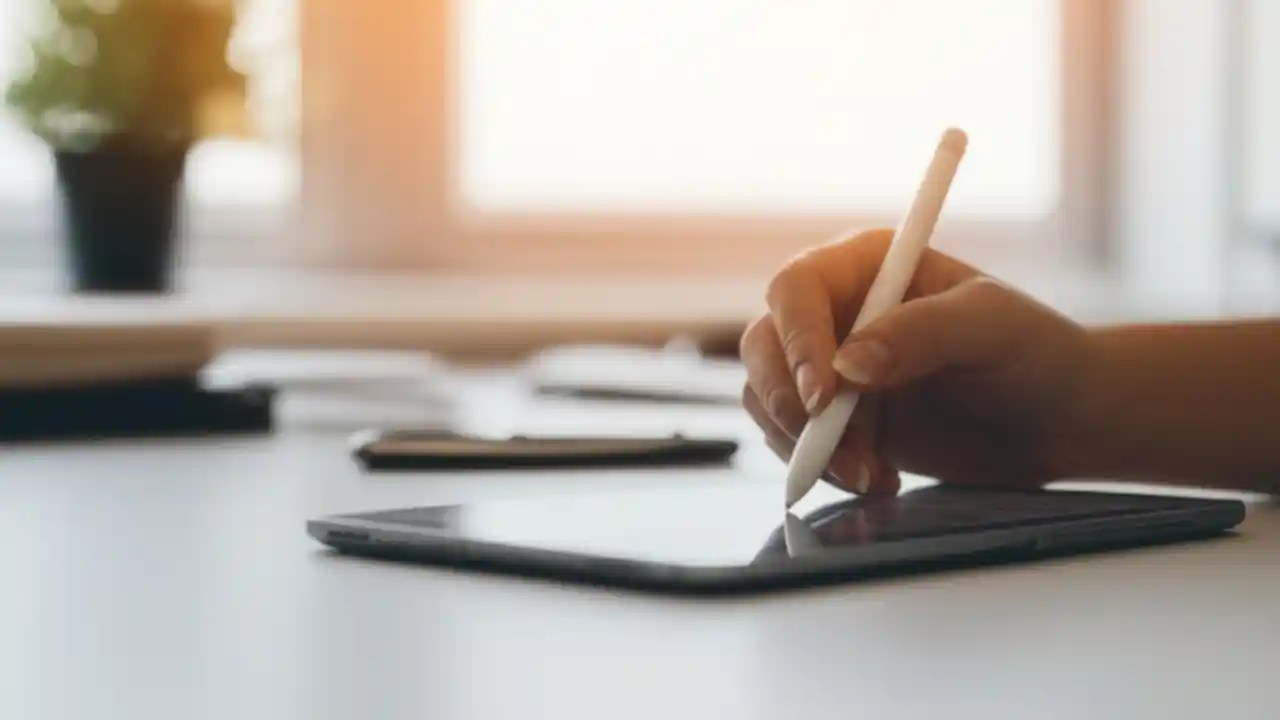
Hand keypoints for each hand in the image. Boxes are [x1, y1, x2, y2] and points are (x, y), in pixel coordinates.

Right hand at [740, 229, 1090, 495]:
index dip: (797, 339)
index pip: (796, 289)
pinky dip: (821, 466)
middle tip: (835, 448)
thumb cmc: (1035, 352)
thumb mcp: (990, 327)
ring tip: (871, 472)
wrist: (1057, 419)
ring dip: (806, 444)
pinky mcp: (837, 420)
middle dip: (790, 403)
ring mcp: (832, 368)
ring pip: (769, 398)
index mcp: (866, 265)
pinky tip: (879, 477)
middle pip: (763, 345)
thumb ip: (921, 334)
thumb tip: (849, 364)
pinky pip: (792, 440)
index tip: (826, 395)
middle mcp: (836, 310)